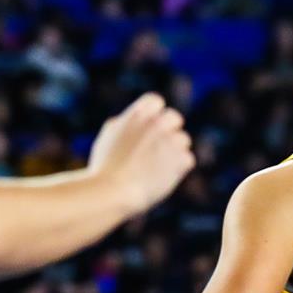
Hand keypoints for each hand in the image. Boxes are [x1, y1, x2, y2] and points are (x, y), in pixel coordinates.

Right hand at [85, 93, 194, 213]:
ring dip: (175, 151)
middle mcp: (157, 123)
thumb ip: (120, 126)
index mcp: (137, 114)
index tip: (149, 128)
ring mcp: (171, 140)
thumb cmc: (105, 169)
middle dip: (169, 131)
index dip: (154, 114)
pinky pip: (187, 159)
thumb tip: (124, 120)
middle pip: (175, 118)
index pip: (155, 101)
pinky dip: (179, 169)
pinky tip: (163, 178)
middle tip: (159, 149)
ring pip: (184, 139)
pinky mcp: (181, 159)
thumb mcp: (107, 140)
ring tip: (157, 168)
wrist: (113, 191)